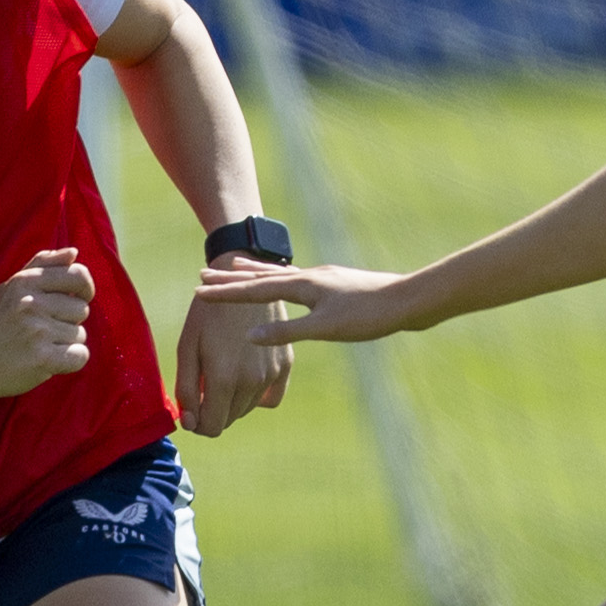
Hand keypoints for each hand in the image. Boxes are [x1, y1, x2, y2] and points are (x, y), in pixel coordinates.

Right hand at [0, 249, 93, 403]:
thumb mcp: (11, 287)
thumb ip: (42, 265)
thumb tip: (73, 252)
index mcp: (26, 281)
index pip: (78, 274)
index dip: (85, 288)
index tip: (77, 299)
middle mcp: (31, 303)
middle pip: (81, 308)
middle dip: (68, 321)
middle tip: (42, 329)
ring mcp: (37, 330)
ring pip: (80, 334)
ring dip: (66, 343)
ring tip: (39, 345)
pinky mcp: (42, 358)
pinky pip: (80, 355)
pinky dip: (71, 361)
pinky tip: (51, 360)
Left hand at [171, 283, 293, 437]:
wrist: (243, 278)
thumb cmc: (208, 312)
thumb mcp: (187, 347)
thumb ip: (186, 390)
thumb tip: (189, 423)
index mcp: (225, 378)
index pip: (211, 427)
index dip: (196, 423)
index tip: (189, 409)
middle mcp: (252, 381)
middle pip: (229, 420)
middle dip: (211, 410)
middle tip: (201, 385)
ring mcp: (272, 374)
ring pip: (247, 409)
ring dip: (231, 402)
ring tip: (220, 373)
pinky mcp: (285, 365)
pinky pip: (270, 399)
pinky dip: (255, 397)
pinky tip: (243, 379)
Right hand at [198, 259, 417, 345]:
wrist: (408, 300)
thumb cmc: (369, 316)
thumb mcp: (325, 328)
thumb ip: (287, 332)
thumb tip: (250, 337)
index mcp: (304, 286)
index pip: (255, 291)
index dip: (225, 293)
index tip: (198, 291)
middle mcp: (310, 277)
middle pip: (262, 277)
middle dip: (232, 278)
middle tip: (203, 273)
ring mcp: (323, 279)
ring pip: (280, 276)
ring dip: (254, 274)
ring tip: (236, 269)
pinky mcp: (336, 285)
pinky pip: (298, 281)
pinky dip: (281, 280)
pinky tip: (286, 282)